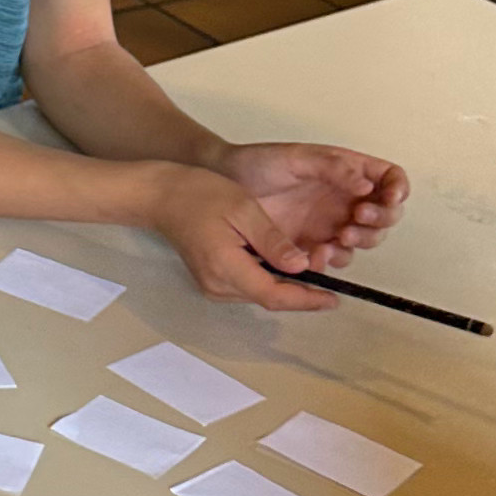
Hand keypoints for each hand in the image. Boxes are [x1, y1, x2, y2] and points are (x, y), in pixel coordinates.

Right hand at [145, 162, 343, 310]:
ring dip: (288, 289)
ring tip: (316, 275)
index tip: (333, 299)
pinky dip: (272, 281)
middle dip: (302, 295)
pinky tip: (289, 268)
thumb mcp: (244, 209)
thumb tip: (302, 266)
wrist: (162, 197)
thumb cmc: (201, 194)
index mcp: (226, 268)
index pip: (274, 295)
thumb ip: (273, 241)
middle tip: (332, 285)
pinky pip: (249, 286)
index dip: (306, 300)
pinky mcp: (213, 280)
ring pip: (260, 294)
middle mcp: (218, 285)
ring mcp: (213, 286)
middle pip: (269, 299)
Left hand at [222, 141, 408, 265]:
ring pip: (364, 240)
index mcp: (348, 172)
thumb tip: (366, 185)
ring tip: (336, 238)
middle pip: (384, 215)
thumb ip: (333, 168)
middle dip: (378, 221)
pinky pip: (334, 258)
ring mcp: (331, 223)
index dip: (397, 189)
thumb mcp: (298, 158)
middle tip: (357, 219)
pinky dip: (332, 260)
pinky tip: (316, 255)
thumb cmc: (260, 163)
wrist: (225, 185)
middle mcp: (345, 199)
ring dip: (358, 243)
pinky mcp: (313, 245)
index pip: (389, 179)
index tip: (390, 197)